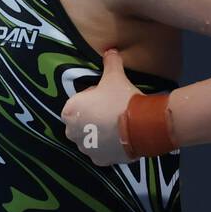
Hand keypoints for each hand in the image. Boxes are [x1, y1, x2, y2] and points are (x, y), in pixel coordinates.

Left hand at [61, 48, 139, 165]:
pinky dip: (107, 148)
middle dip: (90, 119)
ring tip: (117, 126)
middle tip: (110, 112)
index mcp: (70, 111)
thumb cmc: (120, 99)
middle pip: (79, 124)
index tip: (103, 98)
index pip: (74, 105)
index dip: (89, 101)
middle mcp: (72, 133)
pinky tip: (119, 140)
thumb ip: (110, 62)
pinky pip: (100, 153)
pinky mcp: (100, 161)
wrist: (141, 125)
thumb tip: (110, 50)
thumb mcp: (115, 76)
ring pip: (89, 140)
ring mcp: (86, 149)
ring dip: (98, 134)